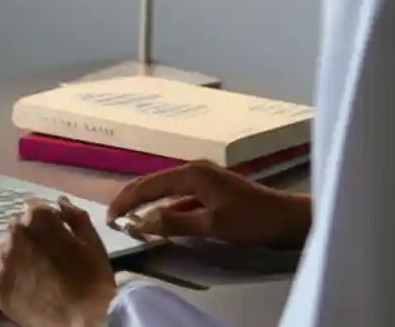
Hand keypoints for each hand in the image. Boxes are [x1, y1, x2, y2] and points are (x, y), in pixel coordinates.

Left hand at [0, 197, 117, 326]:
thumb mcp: (92, 242)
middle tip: (46, 253)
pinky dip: (2, 264)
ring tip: (33, 267)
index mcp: (39, 217)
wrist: (81, 320)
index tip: (55, 233)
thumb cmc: (92, 279)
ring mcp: (3, 257)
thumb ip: (75, 216)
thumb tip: (60, 201)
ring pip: (5, 244)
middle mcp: (16, 232)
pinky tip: (17, 274)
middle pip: (19, 225)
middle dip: (32, 234)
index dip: (47, 220)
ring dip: (17, 249)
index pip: (35, 207)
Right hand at [107, 160, 310, 247]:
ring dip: (148, 202)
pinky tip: (159, 220)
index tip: (109, 217)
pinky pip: (179, 196)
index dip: (126, 200)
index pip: (148, 185)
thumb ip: (175, 222)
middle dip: (132, 198)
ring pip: (166, 189)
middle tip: (113, 217)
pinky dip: (166, 207)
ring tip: (130, 219)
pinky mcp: (210, 188)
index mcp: (191, 173)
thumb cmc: (250, 220)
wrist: (285, 218)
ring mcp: (203, 177)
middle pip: (154, 182)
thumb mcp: (211, 225)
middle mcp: (194, 169)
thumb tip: (142, 222)